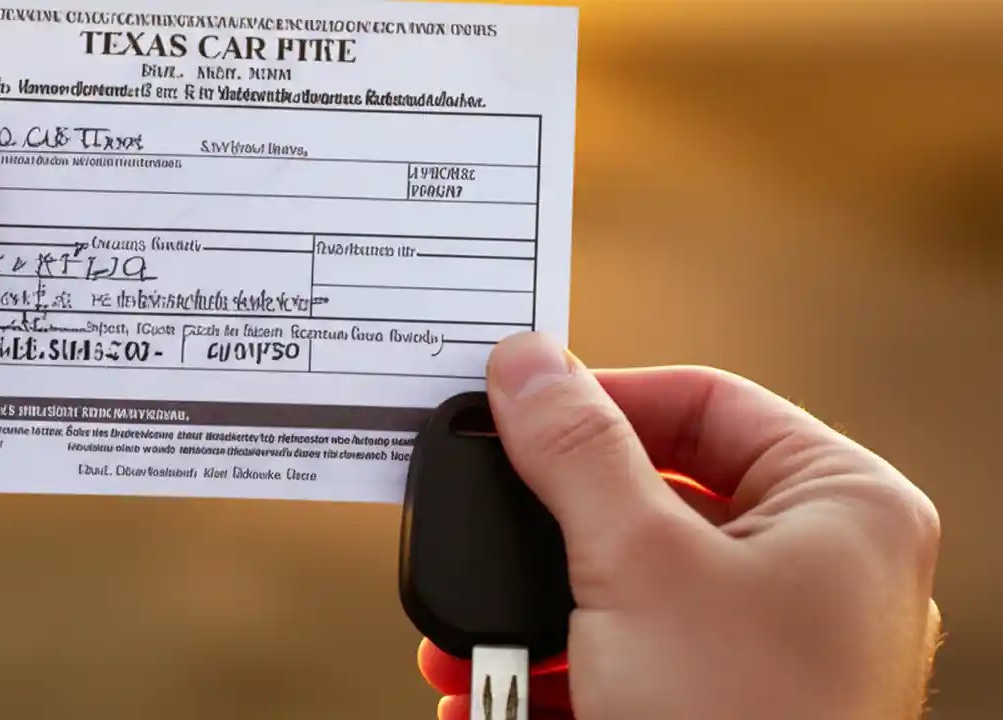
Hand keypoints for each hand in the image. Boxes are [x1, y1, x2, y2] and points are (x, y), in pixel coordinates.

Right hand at [418, 333, 941, 719]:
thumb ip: (576, 451)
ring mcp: (773, 639)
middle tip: (483, 517)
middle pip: (657, 494)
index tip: (519, 408)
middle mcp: (819, 565)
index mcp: (843, 503)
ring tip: (463, 626)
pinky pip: (630, 648)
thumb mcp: (637, 566)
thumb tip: (526, 362)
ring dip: (534, 603)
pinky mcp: (724, 698)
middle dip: (548, 527)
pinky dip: (557, 662)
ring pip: (631, 580)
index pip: (706, 401)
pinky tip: (487, 683)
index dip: (603, 396)